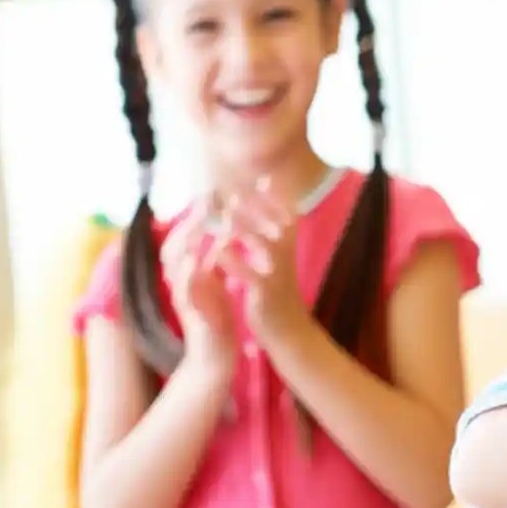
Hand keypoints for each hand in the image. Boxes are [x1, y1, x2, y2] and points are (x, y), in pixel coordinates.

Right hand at [160, 197, 235, 375]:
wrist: (216, 357)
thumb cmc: (217, 317)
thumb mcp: (218, 281)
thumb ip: (217, 256)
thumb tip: (224, 226)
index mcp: (190, 271)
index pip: (187, 236)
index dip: (196, 214)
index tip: (210, 191)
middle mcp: (181, 280)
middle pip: (175, 243)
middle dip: (188, 220)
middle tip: (204, 198)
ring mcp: (182, 296)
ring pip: (174, 264)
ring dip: (184, 241)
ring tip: (195, 221)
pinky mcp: (189, 313)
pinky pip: (183, 292)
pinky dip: (186, 274)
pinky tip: (193, 259)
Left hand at [215, 177, 311, 339]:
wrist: (288, 330)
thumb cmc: (277, 291)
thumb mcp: (279, 259)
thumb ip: (274, 232)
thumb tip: (265, 208)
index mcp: (289, 246)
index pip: (287, 212)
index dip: (275, 194)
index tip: (260, 177)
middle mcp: (287, 256)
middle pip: (276, 222)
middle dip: (256, 204)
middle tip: (236, 187)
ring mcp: (278, 273)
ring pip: (264, 244)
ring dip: (245, 227)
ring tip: (227, 213)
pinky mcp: (266, 292)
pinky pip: (250, 275)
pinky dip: (234, 263)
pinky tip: (217, 254)